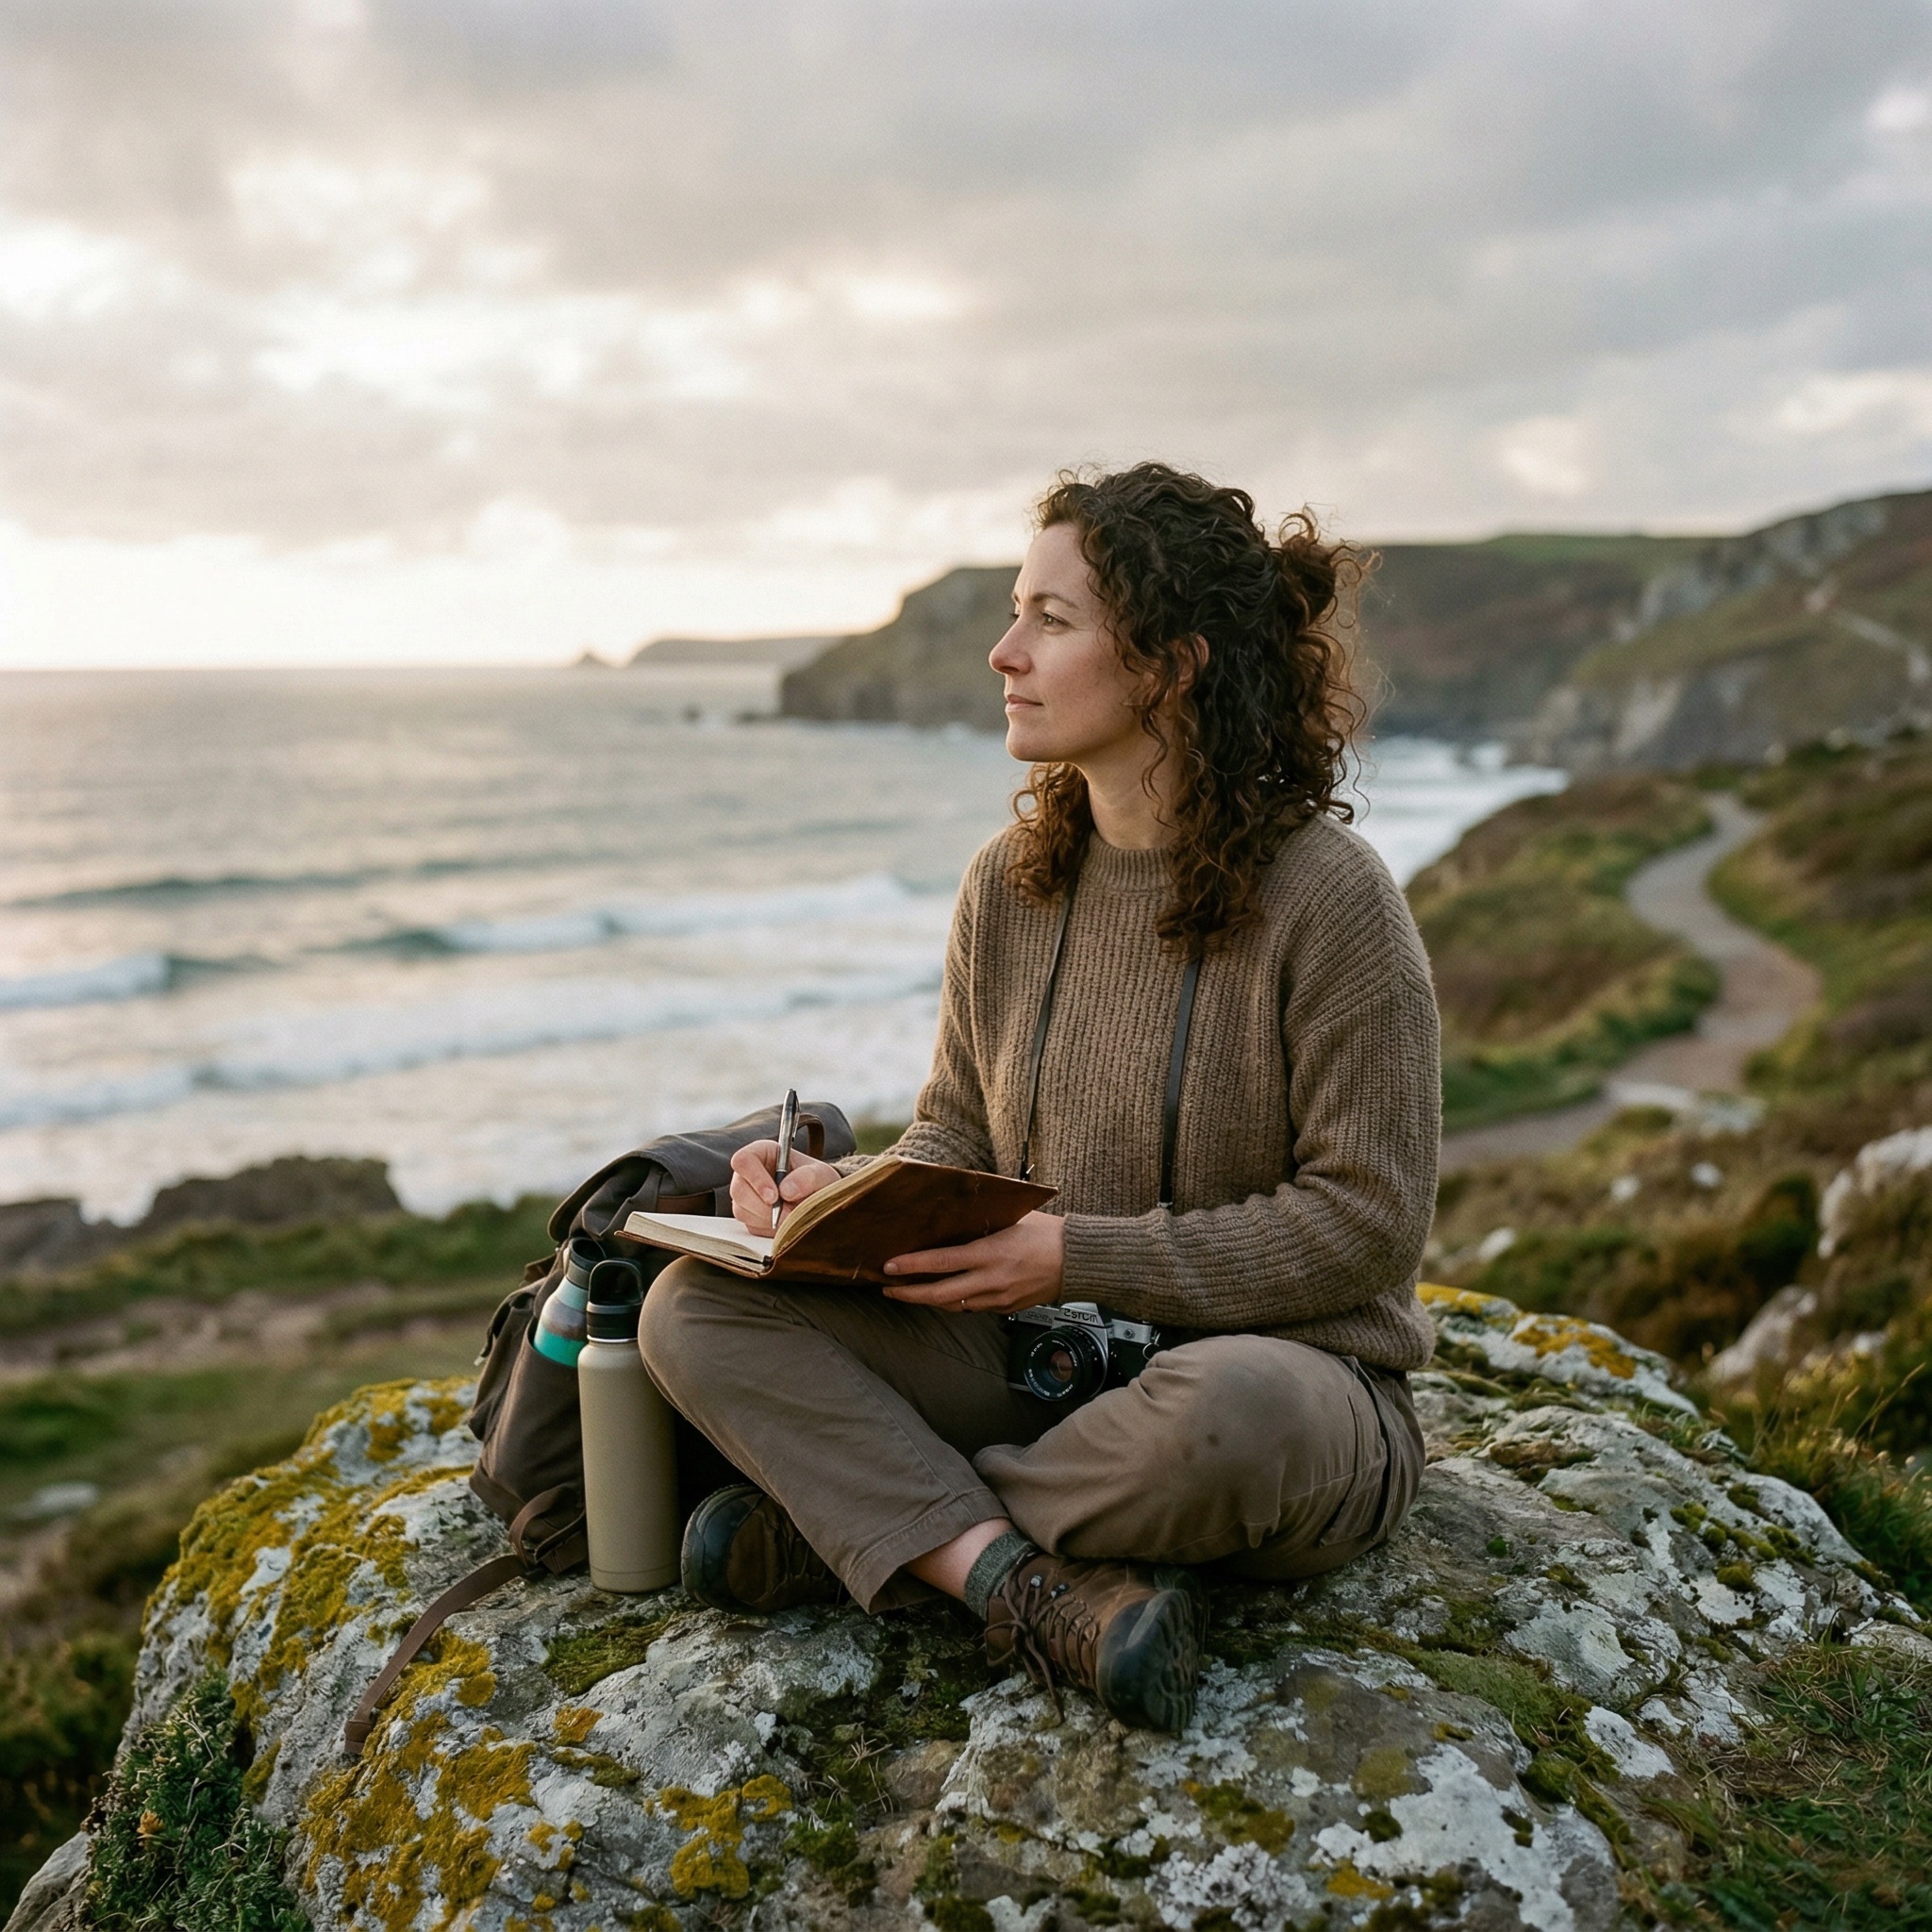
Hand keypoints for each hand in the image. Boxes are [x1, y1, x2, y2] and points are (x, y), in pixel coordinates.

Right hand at [729, 1140, 841, 1234]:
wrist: (820, 1200)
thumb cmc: (817, 1180)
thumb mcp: (821, 1174)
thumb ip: (807, 1177)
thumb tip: (786, 1190)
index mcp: (762, 1153)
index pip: (744, 1160)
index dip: (755, 1179)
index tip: (774, 1196)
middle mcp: (749, 1173)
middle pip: (739, 1190)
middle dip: (763, 1206)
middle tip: (788, 1213)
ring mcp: (746, 1195)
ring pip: (742, 1211)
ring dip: (768, 1219)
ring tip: (792, 1215)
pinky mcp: (749, 1215)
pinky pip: (750, 1225)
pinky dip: (769, 1228)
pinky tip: (784, 1221)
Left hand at [881, 1210, 1065, 1315]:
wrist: (1078, 1260)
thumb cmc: (1047, 1233)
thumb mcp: (1011, 1219)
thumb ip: (981, 1224)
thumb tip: (951, 1221)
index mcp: (991, 1254)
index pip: (942, 1262)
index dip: (912, 1266)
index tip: (889, 1267)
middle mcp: (991, 1280)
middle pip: (940, 1295)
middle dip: (909, 1294)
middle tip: (888, 1289)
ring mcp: (999, 1299)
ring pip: (954, 1305)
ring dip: (929, 1300)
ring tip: (909, 1291)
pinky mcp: (1006, 1309)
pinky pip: (973, 1308)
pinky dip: (955, 1302)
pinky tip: (944, 1294)